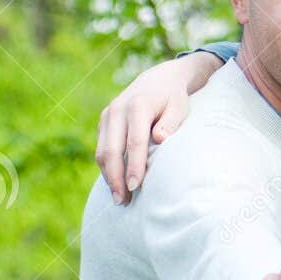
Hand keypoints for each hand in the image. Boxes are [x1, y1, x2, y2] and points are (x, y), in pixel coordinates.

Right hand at [96, 51, 222, 202]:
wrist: (159, 79)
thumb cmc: (173, 98)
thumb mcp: (179, 107)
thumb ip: (170, 122)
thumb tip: (160, 139)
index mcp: (138, 106)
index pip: (134, 141)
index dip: (134, 165)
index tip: (136, 186)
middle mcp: (117, 110)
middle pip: (111, 150)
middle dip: (116, 177)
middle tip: (123, 200)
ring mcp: (108, 115)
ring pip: (102, 151)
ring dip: (108, 176)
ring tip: (119, 198)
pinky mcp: (104, 121)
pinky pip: (100, 148)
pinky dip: (106, 167)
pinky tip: (115, 183)